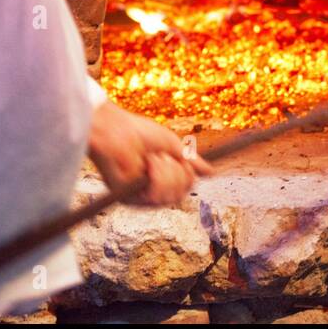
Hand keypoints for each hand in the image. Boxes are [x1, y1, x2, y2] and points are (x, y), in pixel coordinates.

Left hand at [86, 101, 213, 205]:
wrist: (116, 130)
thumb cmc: (139, 133)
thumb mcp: (173, 145)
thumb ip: (191, 161)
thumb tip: (211, 172)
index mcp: (160, 177)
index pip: (186, 186)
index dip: (188, 171)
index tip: (181, 155)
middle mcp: (150, 190)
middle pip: (181, 194)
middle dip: (179, 172)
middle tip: (165, 156)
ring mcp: (140, 196)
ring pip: (171, 196)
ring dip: (167, 172)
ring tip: (153, 158)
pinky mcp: (130, 198)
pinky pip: (157, 195)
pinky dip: (158, 175)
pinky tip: (148, 163)